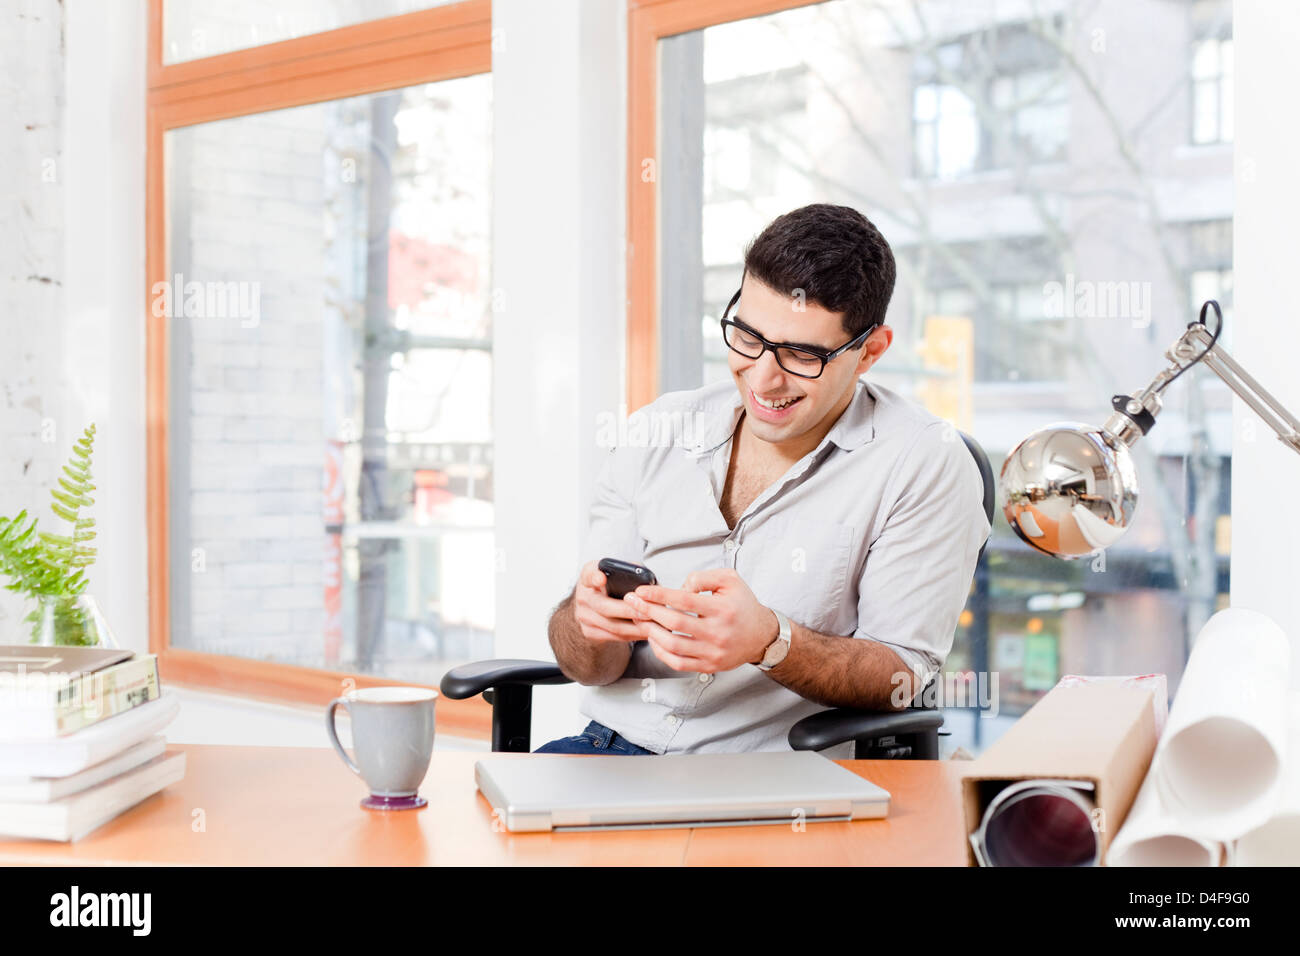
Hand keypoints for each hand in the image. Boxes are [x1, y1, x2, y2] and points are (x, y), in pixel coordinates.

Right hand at [571, 560, 646, 643]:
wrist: (594, 601)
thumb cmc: (610, 583)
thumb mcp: (616, 570)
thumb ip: (629, 569)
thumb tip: (646, 578)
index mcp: (588, 576)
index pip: (588, 575)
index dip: (595, 577)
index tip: (602, 578)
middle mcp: (583, 597)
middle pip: (604, 607)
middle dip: (628, 611)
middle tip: (648, 612)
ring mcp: (584, 616)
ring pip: (612, 626)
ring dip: (634, 626)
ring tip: (652, 624)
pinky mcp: (589, 632)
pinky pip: (614, 637)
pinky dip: (632, 635)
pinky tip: (646, 631)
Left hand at [622, 567, 777, 672]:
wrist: (761, 635)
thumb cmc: (743, 605)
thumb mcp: (730, 580)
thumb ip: (703, 577)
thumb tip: (680, 587)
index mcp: (722, 609)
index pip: (684, 601)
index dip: (659, 595)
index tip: (641, 591)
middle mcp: (718, 632)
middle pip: (675, 623)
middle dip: (649, 611)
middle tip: (632, 603)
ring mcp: (713, 652)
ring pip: (674, 646)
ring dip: (651, 632)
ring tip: (639, 620)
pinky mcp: (709, 666)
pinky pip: (678, 663)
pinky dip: (661, 652)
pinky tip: (653, 639)